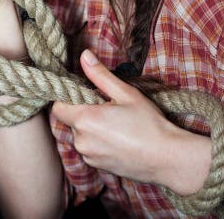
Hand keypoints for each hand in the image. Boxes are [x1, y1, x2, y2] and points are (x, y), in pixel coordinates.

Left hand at [51, 50, 183, 183]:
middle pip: (70, 120)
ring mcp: (89, 156)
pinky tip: (119, 138)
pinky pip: (90, 148)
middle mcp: (82, 141)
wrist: (166, 158)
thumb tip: (84, 56)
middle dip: (84, 111)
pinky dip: (98, 142)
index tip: (84, 92)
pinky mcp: (97, 166)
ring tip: (116, 124)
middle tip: (108, 106)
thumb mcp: (126, 93)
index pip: (58, 107)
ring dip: (91, 127)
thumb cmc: (148, 124)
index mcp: (85, 120)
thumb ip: (100, 75)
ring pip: (81, 135)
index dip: (68, 98)